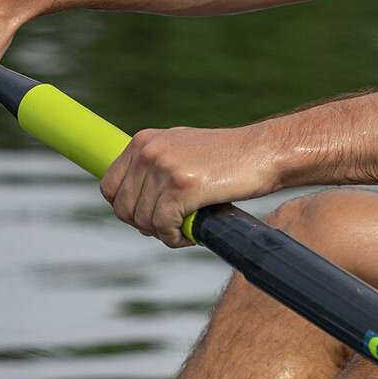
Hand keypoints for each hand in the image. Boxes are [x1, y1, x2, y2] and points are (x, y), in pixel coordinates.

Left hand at [100, 125, 281, 246]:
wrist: (267, 151)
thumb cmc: (231, 156)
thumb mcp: (184, 149)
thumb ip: (156, 164)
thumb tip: (131, 196)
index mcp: (143, 140)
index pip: (109, 187)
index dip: (127, 208)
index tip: (150, 216)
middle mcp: (149, 152)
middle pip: (123, 208)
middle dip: (146, 225)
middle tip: (172, 226)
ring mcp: (164, 168)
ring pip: (143, 221)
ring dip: (164, 233)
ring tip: (187, 228)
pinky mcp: (181, 188)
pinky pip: (163, 227)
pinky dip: (175, 238)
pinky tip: (193, 233)